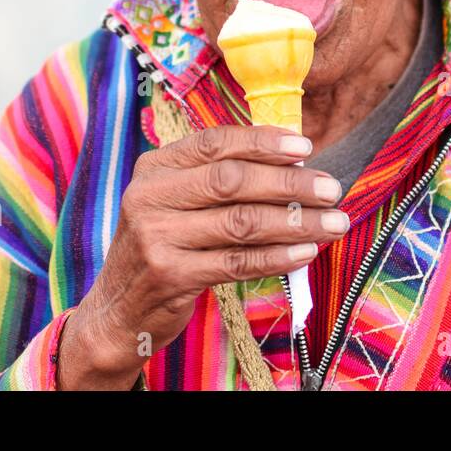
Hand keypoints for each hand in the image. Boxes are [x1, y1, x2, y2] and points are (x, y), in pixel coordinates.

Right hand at [56, 124, 346, 388]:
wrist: (118, 309)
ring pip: (241, 222)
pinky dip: (277, 257)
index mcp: (155, 167)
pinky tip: (305, 252)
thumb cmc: (163, 246)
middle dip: (289, 183)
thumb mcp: (175, 202)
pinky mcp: (169, 275)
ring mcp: (156, 236)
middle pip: (232, 180)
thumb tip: (293, 163)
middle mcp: (150, 196)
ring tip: (333, 222)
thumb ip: (217, 179)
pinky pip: (237, 262)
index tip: (305, 147)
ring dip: (296, 222)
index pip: (215, 143)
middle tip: (331, 188)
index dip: (263, 142)